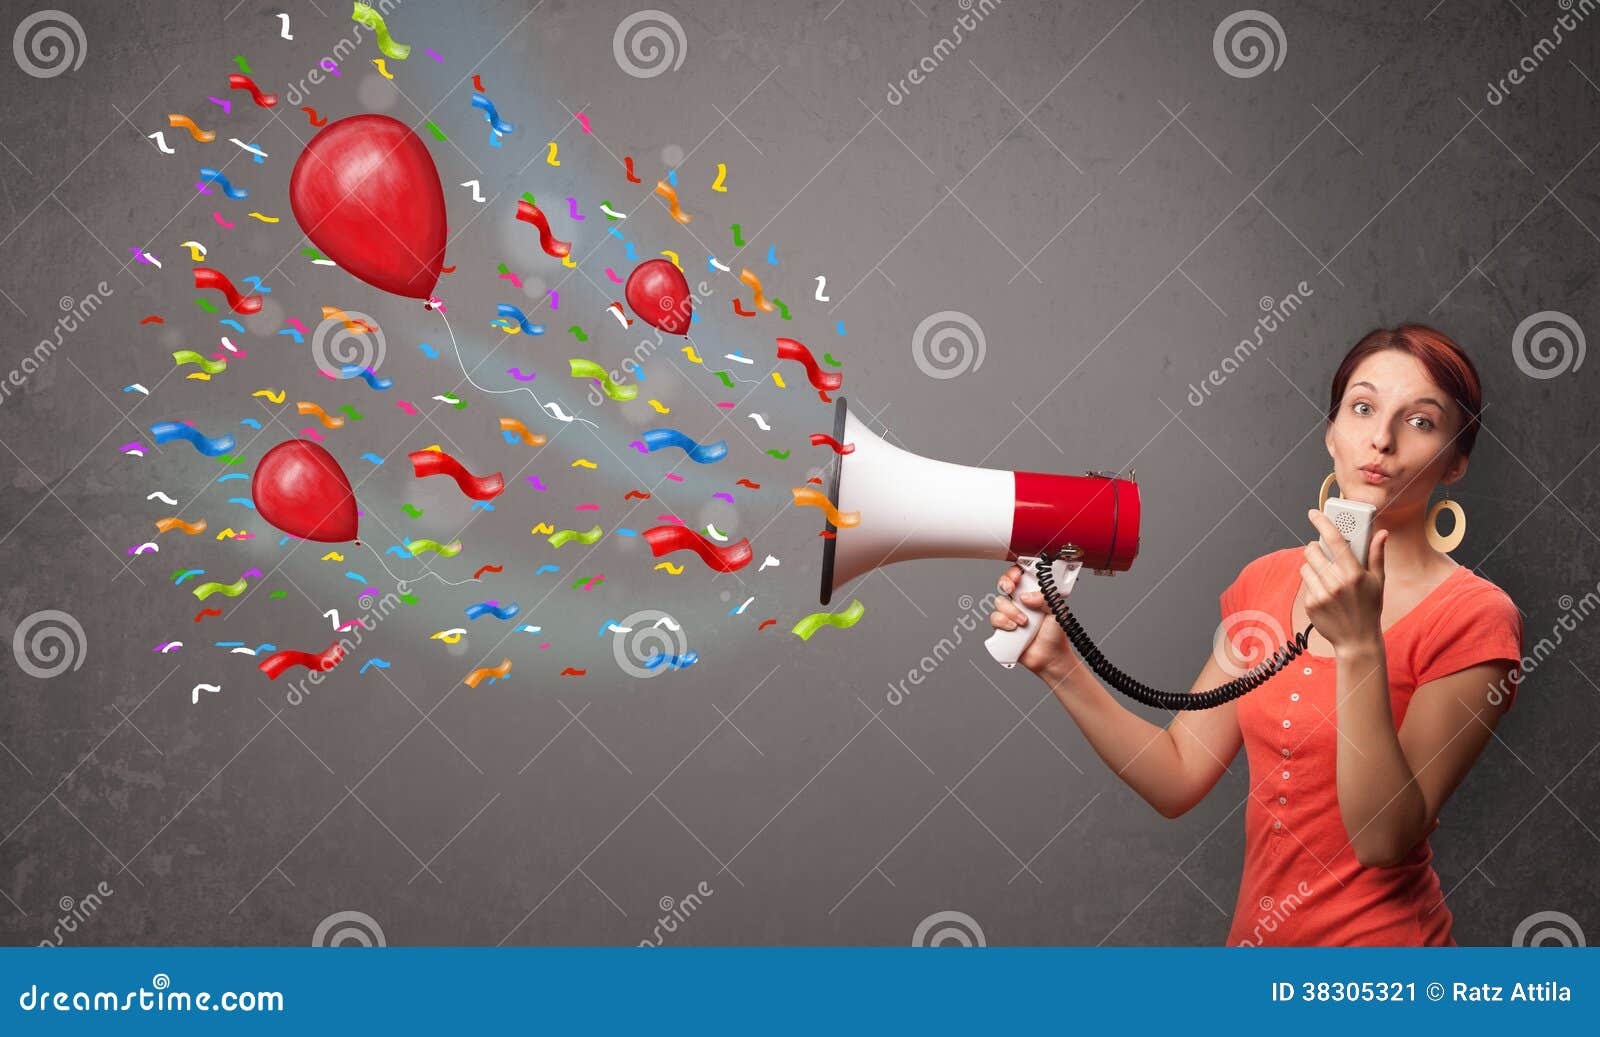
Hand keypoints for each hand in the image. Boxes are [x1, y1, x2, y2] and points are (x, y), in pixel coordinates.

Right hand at [990, 563, 1076, 678]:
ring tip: (1024, 622)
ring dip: (1011, 611)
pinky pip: (995, 618)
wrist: (1050, 657)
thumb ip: (1045, 597)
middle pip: (1004, 584)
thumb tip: (1025, 597)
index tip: (1017, 577)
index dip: (1015, 572)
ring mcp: (1011, 614)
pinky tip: (1014, 628)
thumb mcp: (1058, 610)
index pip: (1021, 575)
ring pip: (999, 602)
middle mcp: (1020, 602)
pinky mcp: (1003, 627)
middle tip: (1011, 589)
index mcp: (1034, 593)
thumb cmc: (1055, 634)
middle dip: (1005, 583)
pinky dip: (1003, 622)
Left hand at [1300, 508, 1387, 652]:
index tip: (1313, 513)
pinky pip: (1305, 582)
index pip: (1335, 541)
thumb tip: (1381, 533)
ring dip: (1313, 565)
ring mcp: (1321, 594)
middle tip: (1323, 551)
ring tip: (1327, 575)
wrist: (1356, 640)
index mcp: (1355, 574)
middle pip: (1313, 550)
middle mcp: (1336, 583)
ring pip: (1306, 565)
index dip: (1323, 523)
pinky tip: (1325, 592)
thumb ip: (1377, 555)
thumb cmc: (1369, 608)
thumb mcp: (1378, 582)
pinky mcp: (1310, 603)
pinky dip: (1312, 582)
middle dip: (1316, 548)